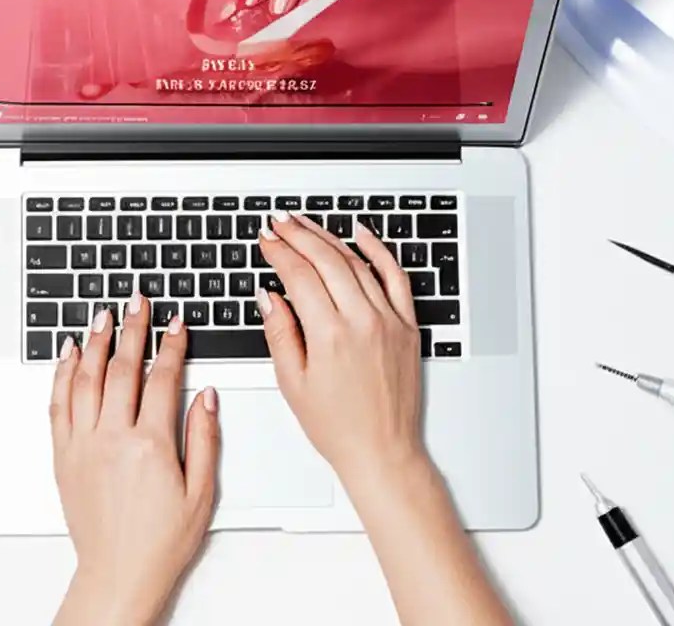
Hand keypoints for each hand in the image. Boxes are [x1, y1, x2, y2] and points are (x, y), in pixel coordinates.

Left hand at [51, 300, 219, 625]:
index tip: (176, 323)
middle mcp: (112, 439)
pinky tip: (69, 355)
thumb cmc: (161, 541)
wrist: (118, 574)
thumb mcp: (201, 492)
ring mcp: (82, 446)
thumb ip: (204, 438)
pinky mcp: (63, 457)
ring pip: (85, 379)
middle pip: (121, 368)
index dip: (171, 345)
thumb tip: (206, 396)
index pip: (162, 378)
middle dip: (132, 328)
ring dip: (95, 342)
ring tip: (103, 315)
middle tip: (137, 301)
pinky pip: (58, 405)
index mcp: (150, 445)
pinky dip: (62, 375)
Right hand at [256, 212, 425, 483]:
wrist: (382, 451)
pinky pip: (395, 277)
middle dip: (299, 235)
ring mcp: (389, 321)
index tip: (266, 239)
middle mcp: (363, 321)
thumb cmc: (338, 427)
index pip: (299, 276)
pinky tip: (361, 234)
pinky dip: (378, 251)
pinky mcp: (407, 326)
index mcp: (331, 335)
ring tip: (307, 225)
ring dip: (329, 238)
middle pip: (327, 260)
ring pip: (357, 263)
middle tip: (280, 223)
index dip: (279, 252)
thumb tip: (269, 296)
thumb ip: (280, 333)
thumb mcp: (293, 383)